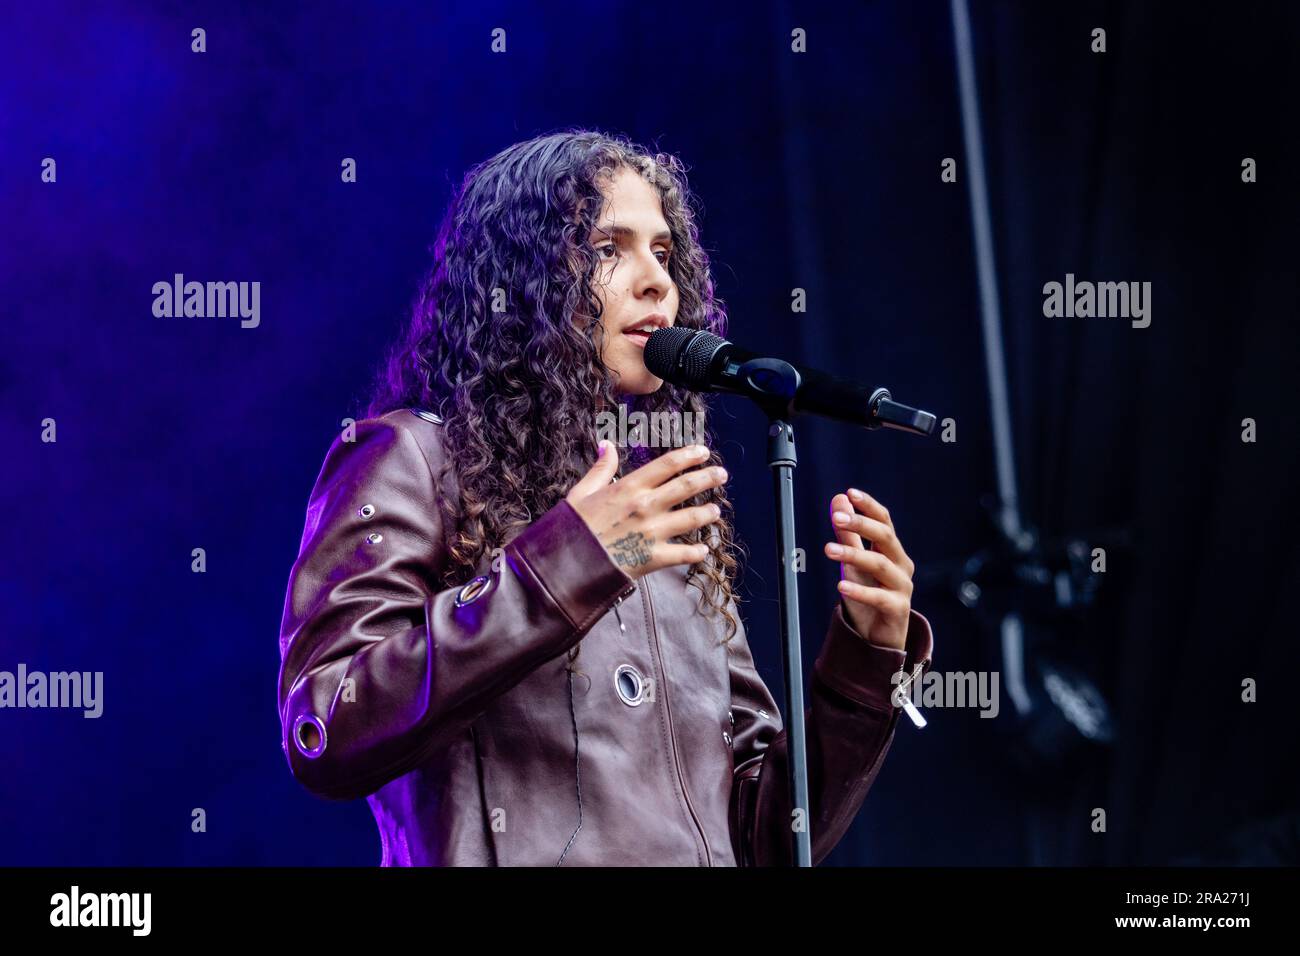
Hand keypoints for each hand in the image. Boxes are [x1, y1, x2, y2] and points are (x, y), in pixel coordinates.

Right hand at [566, 440, 726, 578]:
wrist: (565, 563)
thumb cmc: (572, 528)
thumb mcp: (582, 492)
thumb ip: (601, 468)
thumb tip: (607, 445)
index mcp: (629, 487)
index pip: (668, 464)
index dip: (689, 456)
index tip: (703, 452)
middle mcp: (646, 506)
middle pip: (687, 486)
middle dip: (708, 478)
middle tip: (722, 474)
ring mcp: (652, 532)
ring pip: (692, 518)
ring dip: (708, 513)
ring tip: (716, 511)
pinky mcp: (654, 558)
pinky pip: (684, 554)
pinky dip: (698, 552)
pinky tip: (703, 550)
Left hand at [823, 488, 914, 649]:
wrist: (879, 636)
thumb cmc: (869, 595)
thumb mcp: (854, 562)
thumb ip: (848, 533)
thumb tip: (839, 499)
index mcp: (892, 551)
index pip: (884, 521)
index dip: (869, 506)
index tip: (850, 493)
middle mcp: (901, 565)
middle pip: (885, 538)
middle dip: (862, 525)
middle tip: (838, 518)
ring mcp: (902, 587)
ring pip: (880, 565)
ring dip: (853, 555)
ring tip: (828, 550)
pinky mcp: (898, 609)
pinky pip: (879, 598)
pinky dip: (860, 591)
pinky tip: (840, 585)